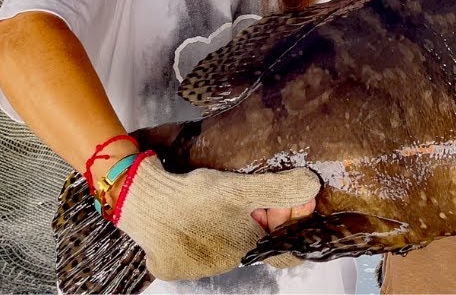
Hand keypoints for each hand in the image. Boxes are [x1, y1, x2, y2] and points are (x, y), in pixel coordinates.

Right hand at [111, 154, 321, 280]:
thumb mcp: (241, 188)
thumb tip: (313, 186)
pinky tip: (190, 216)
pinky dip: (193, 235)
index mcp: (245, 247)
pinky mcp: (170, 266)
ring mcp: (196, 268)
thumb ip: (279, 189)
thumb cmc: (194, 196)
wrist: (143, 202)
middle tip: (249, 194)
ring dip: (224, 226)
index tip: (290, 205)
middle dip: (259, 219)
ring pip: (220, 246)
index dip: (291, 226)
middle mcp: (224, 264)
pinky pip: (190, 252)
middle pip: (252, 244)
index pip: (284, 253)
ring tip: (214, 201)